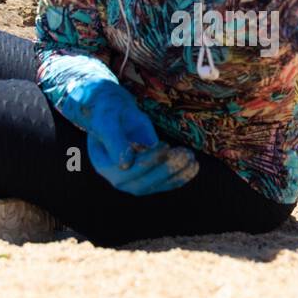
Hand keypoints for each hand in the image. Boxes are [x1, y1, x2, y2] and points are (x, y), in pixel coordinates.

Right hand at [82, 83, 198, 195]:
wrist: (116, 112)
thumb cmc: (110, 112)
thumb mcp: (108, 120)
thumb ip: (115, 139)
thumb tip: (126, 164)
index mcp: (103, 164)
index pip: (125, 172)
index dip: (146, 162)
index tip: (164, 145)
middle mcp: (117, 177)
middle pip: (141, 185)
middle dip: (165, 170)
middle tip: (183, 154)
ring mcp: (133, 180)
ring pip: (155, 185)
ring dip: (176, 174)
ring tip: (191, 158)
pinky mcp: (148, 178)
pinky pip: (164, 183)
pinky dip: (180, 177)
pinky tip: (194, 166)